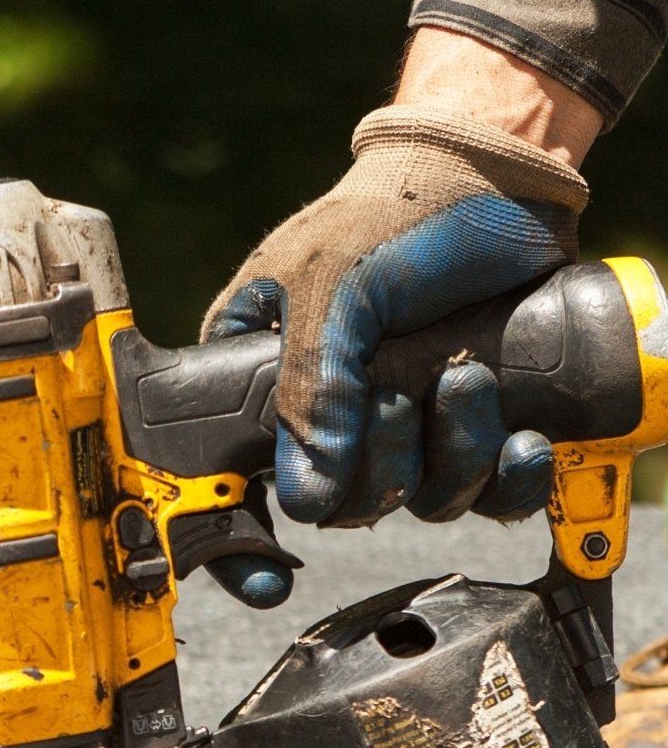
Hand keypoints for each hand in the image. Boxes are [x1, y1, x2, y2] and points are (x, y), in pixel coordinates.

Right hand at [196, 35, 594, 605]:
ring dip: (453, 456)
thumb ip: (311, 386)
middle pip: (338, 507)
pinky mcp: (467, 426)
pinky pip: (484, 495)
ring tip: (469, 379)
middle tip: (404, 398)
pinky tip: (521, 441)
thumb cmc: (395, 210)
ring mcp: (400, 426)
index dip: (237, 543)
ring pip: (414, 502)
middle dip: (383, 468)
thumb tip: (304, 494)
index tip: (265, 573)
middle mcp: (325, 416)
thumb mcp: (331, 285)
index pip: (226, 483)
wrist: (500, 174)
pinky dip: (508, 481)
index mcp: (257, 383)